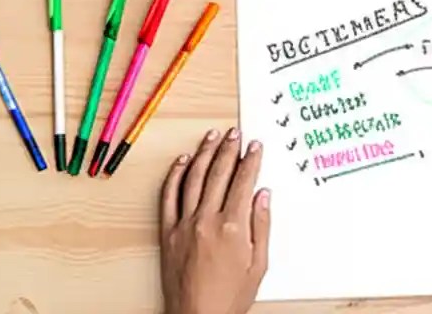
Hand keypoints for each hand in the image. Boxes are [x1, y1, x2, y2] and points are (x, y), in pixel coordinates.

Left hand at [160, 128, 270, 313]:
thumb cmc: (229, 298)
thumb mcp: (259, 264)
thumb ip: (262, 225)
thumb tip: (263, 194)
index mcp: (233, 227)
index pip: (244, 181)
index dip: (251, 160)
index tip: (255, 146)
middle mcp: (207, 220)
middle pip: (219, 173)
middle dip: (229, 149)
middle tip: (235, 133)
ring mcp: (184, 224)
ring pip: (193, 178)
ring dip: (204, 153)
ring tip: (212, 136)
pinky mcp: (168, 232)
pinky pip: (169, 196)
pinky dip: (175, 175)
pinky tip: (182, 161)